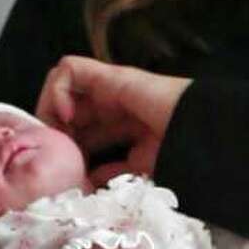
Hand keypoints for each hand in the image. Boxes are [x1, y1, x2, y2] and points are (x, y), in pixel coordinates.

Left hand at [35, 56, 191, 182]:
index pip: (78, 127)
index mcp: (119, 123)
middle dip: (51, 127)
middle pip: (65, 105)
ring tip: (57, 133)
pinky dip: (60, 91)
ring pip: (61, 83)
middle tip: (52, 150)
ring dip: (50, 108)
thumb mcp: (138, 168)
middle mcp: (110, 102)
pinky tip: (69, 118)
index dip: (63, 142)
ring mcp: (109, 86)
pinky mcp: (110, 74)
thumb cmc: (178, 153)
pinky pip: (70, 69)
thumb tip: (91, 179)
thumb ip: (113, 172)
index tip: (59, 163)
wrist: (199, 135)